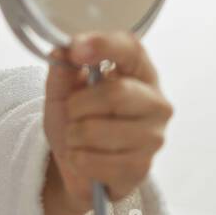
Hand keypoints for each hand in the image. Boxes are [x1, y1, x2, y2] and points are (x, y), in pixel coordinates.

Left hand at [43, 32, 172, 213]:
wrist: (77, 164)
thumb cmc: (77, 121)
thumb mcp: (62, 91)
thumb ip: (63, 70)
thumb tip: (60, 51)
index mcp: (139, 74)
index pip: (132, 49)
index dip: (104, 45)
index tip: (77, 49)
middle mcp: (155, 103)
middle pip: (115, 94)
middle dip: (78, 106)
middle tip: (73, 113)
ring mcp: (153, 138)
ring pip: (97, 131)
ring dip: (73, 136)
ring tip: (78, 138)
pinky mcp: (141, 169)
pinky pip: (95, 162)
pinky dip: (77, 160)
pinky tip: (85, 158)